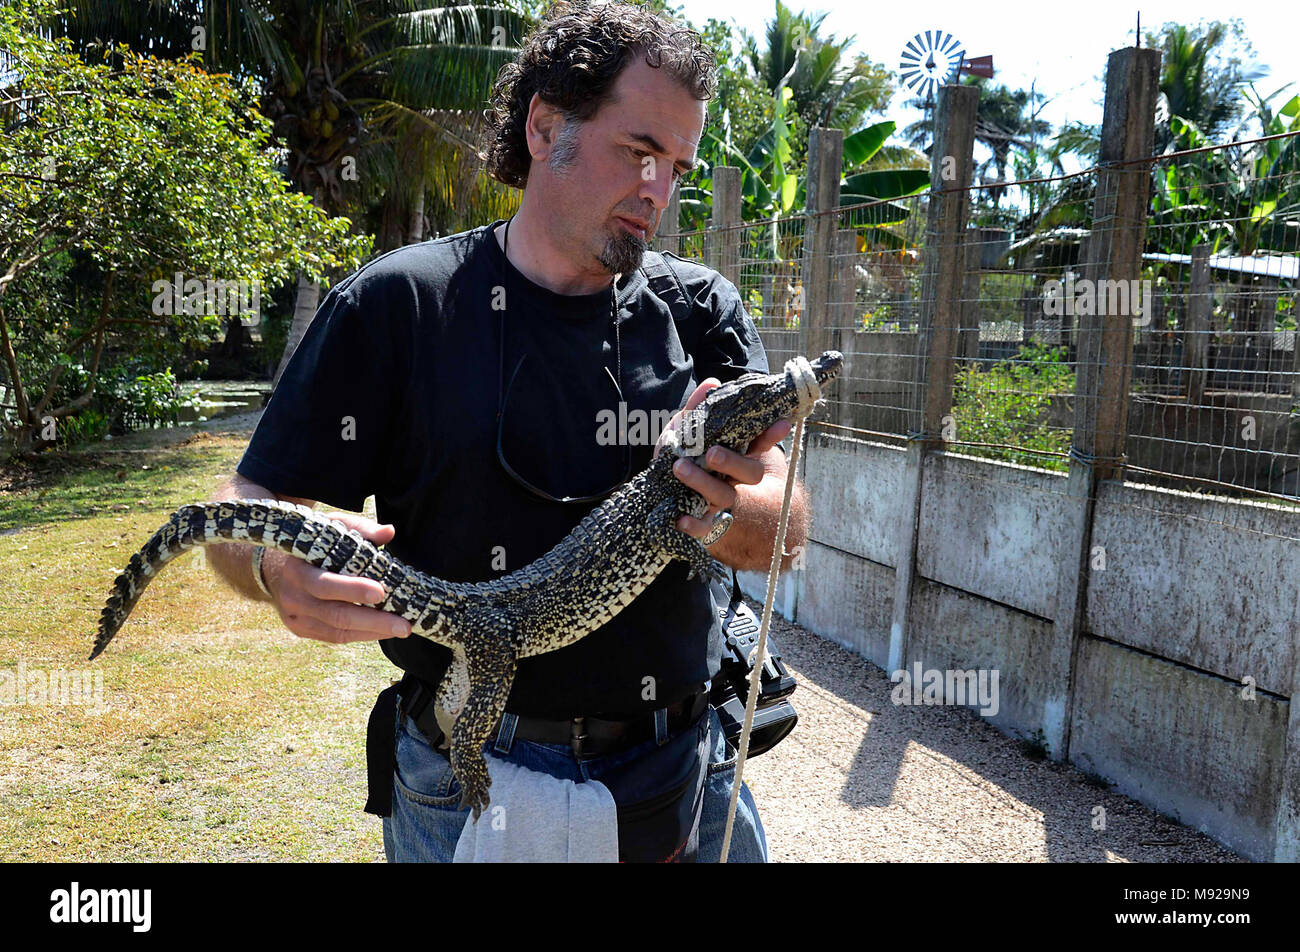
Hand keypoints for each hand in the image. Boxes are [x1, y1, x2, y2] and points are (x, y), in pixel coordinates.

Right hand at [262, 512, 410, 644]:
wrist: (273, 567)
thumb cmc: (312, 545)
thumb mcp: (329, 528)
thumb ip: (359, 528)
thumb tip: (389, 532)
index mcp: (298, 568)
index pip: (325, 584)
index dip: (353, 589)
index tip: (381, 592)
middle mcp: (294, 596)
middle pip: (336, 614)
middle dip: (373, 620)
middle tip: (403, 624)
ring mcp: (296, 616)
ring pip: (338, 630)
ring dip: (372, 631)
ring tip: (401, 629)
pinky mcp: (301, 629)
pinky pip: (335, 637)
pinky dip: (361, 635)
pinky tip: (382, 631)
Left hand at [658, 379, 792, 539]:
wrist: (679, 502)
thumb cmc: (691, 460)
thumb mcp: (692, 432)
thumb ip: (701, 409)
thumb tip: (712, 383)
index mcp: (739, 457)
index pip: (760, 446)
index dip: (771, 436)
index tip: (781, 423)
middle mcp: (736, 481)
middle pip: (749, 474)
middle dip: (732, 462)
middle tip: (712, 453)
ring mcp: (722, 503)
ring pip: (723, 497)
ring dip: (703, 483)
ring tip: (679, 467)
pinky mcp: (705, 524)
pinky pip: (703, 528)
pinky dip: (692, 526)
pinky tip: (679, 519)